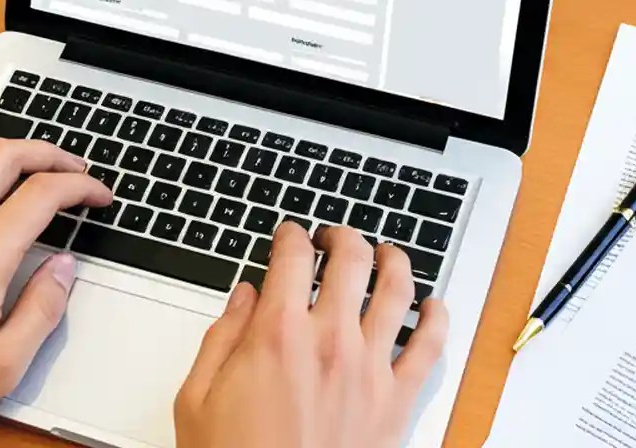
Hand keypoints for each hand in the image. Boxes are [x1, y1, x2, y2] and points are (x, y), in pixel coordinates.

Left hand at [0, 139, 109, 445]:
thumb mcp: (3, 366)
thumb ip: (43, 310)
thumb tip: (63, 269)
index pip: (42, 193)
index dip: (81, 186)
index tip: (97, 195)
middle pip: (3, 155)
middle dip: (47, 152)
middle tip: (72, 168)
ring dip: (3, 150)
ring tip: (28, 165)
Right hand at [174, 223, 448, 447]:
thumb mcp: (198, 398)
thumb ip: (222, 337)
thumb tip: (245, 296)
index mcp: (277, 335)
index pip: (292, 256)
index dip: (291, 234)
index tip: (290, 234)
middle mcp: (330, 342)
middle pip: (351, 258)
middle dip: (342, 235)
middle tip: (334, 237)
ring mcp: (370, 369)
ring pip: (398, 289)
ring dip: (393, 260)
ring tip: (386, 254)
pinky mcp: (398, 401)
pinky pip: (430, 347)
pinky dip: (437, 318)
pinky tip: (432, 305)